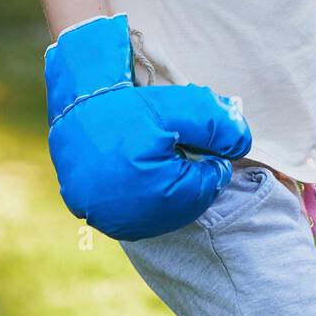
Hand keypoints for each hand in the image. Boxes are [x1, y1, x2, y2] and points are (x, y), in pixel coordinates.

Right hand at [45, 13, 251, 238]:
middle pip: (181, 203)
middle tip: (174, 147)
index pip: (204, 187)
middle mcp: (126, 216)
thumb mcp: (184, 106)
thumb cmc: (132, 102)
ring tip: (151, 156)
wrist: (74, 98)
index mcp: (155, 193)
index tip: (193, 140)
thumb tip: (242, 146)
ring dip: (163, 187)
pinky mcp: (84, 211)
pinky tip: (133, 167)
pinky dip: (137, 193)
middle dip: (185, 175)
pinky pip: (125, 210)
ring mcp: (103, 217)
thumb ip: (220, 125)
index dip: (206, 160)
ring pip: (155, 211)